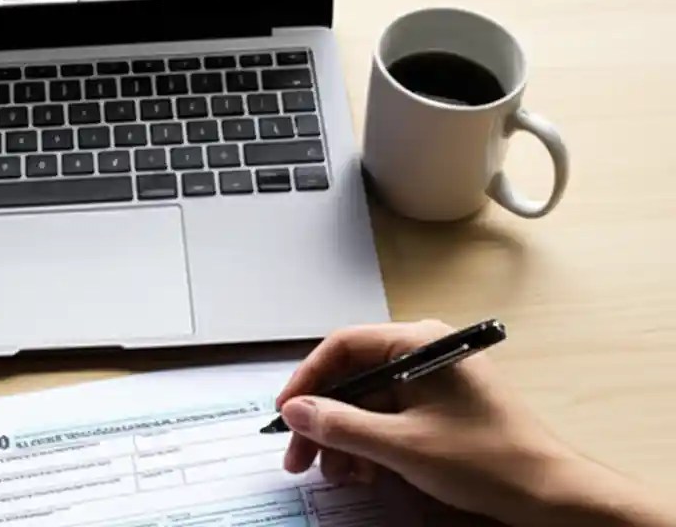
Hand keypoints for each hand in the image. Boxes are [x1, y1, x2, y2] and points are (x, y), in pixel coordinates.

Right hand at [275, 320, 674, 526]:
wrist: (550, 493)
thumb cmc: (488, 460)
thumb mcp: (403, 445)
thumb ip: (342, 425)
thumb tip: (295, 410)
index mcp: (418, 343)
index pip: (343, 346)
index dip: (307, 380)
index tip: (285, 415)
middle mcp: (423, 352)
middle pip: (352, 377)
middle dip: (323, 420)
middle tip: (299, 458)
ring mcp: (432, 379)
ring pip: (367, 402)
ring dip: (344, 438)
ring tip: (337, 474)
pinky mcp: (439, 406)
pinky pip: (389, 417)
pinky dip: (369, 444)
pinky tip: (363, 472)